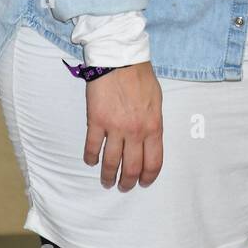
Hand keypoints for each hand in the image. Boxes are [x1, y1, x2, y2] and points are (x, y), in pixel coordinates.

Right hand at [83, 61, 163, 189]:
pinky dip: (91, 158)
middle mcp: (135, 131)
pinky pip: (92, 147)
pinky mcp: (96, 121)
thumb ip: (153, 124)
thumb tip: (150, 141)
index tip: (143, 182)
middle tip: (123, 187)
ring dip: (108, 176)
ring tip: (106, 182)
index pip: (153, 162)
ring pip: (110, 162)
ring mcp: (114, 128)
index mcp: (153, 127)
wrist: (120, 60)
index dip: (148, 177)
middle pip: (131, 168)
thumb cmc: (140, 77)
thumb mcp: (157, 101)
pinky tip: (91, 162)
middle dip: (127, 182)